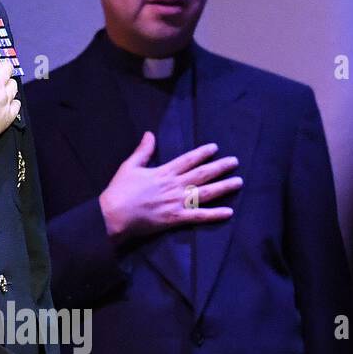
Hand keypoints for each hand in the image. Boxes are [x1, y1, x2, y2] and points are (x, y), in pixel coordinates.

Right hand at [98, 132, 241, 240]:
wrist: (114, 214)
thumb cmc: (119, 190)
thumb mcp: (129, 166)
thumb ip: (143, 151)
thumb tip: (150, 134)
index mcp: (163, 172)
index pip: (188, 160)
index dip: (202, 153)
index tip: (215, 147)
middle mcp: (174, 185)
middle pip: (202, 174)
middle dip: (220, 167)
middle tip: (235, 162)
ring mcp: (176, 202)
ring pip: (205, 193)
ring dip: (223, 187)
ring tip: (238, 182)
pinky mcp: (175, 218)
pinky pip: (199, 216)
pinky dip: (214, 214)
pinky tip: (229, 212)